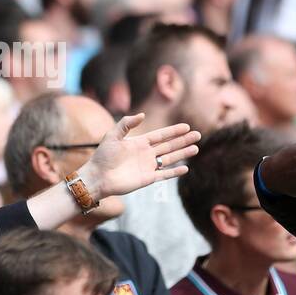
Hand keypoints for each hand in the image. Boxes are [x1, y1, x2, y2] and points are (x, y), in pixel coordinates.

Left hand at [78, 113, 198, 199]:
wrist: (97, 177)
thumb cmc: (102, 156)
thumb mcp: (112, 136)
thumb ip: (126, 124)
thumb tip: (142, 115)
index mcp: (139, 143)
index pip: (161, 135)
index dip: (174, 131)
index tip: (186, 126)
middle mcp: (146, 154)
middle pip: (169, 146)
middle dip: (183, 140)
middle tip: (198, 135)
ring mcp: (148, 166)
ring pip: (170, 159)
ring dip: (183, 153)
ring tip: (196, 148)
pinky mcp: (147, 179)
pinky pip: (164, 174)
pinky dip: (174, 172)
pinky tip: (185, 167)